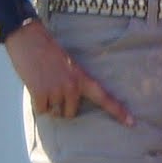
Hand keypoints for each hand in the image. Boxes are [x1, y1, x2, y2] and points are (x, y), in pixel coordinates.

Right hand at [6, 19, 131, 123]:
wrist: (29, 39)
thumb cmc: (48, 51)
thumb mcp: (69, 66)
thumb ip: (74, 82)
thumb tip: (68, 103)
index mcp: (83, 78)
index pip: (104, 98)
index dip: (118, 111)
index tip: (132, 123)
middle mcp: (73, 87)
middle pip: (71, 113)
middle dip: (62, 107)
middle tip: (53, 90)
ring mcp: (57, 90)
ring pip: (55, 113)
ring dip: (48, 104)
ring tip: (43, 86)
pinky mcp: (40, 93)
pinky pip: (41, 110)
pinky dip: (37, 104)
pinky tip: (35, 88)